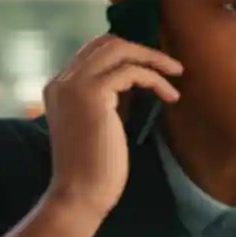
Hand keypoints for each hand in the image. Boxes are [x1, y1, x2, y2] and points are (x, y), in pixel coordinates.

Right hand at [42, 34, 181, 215]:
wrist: (80, 195)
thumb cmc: (94, 169)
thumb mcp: (101, 123)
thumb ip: (111, 98)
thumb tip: (137, 77)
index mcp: (58, 87)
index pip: (93, 51)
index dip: (127, 53)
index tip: (154, 67)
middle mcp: (61, 80)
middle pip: (105, 42)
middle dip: (142, 49)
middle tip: (171, 67)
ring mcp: (73, 85)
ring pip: (119, 48)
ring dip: (153, 58)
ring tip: (177, 74)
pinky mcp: (92, 93)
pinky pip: (131, 70)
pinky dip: (155, 79)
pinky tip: (170, 96)